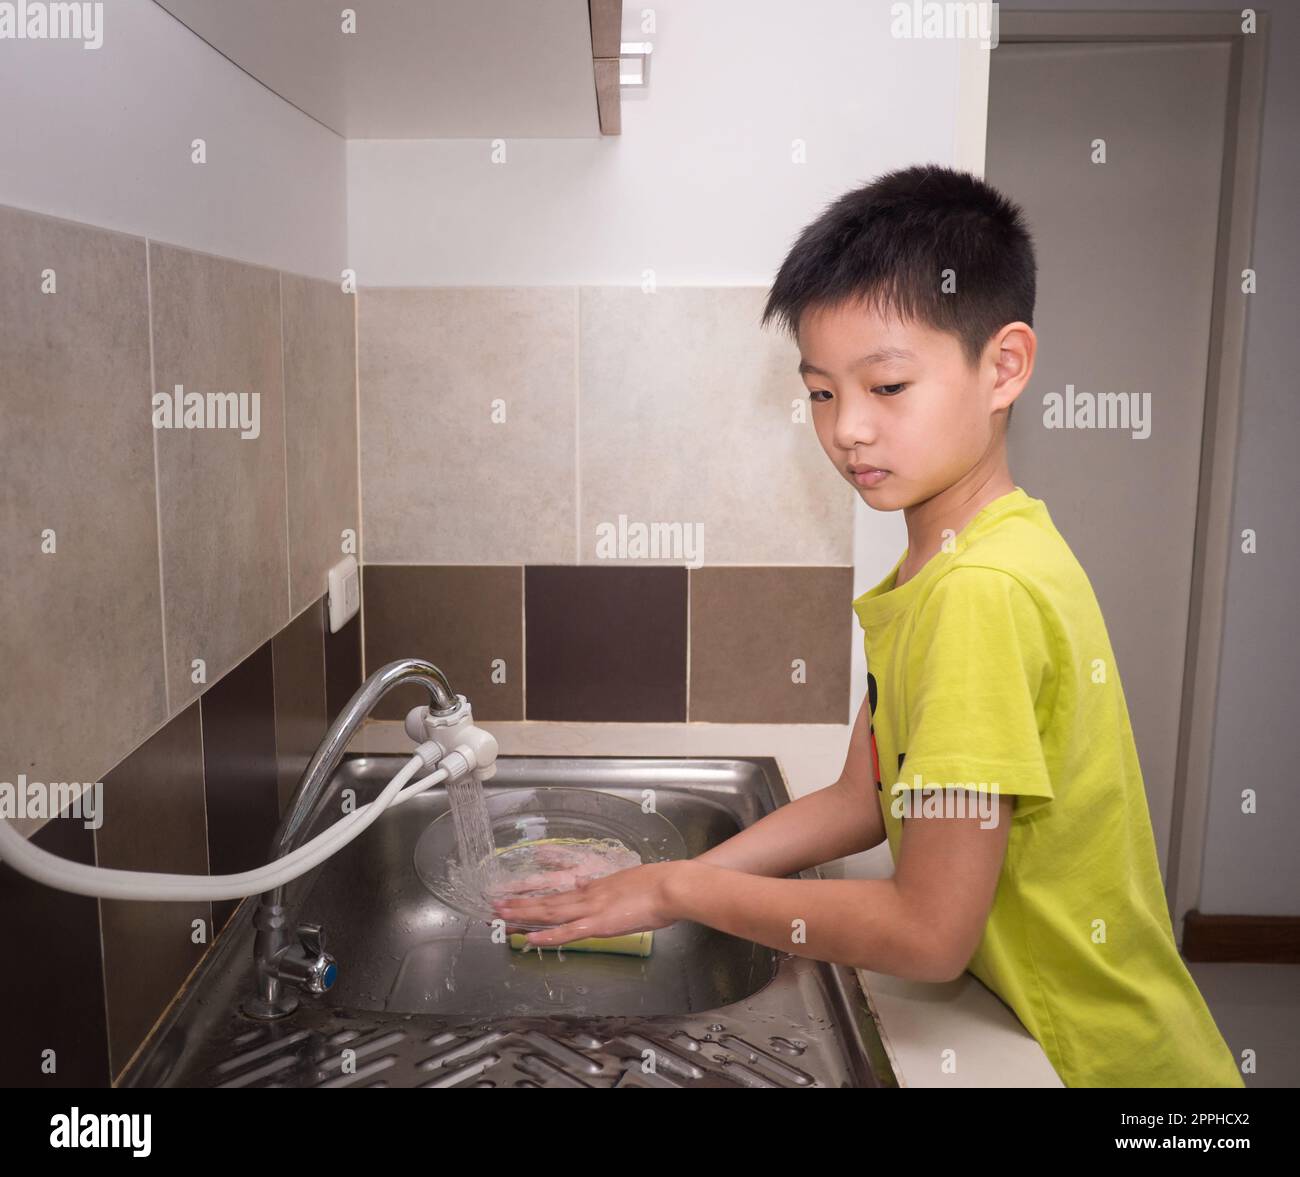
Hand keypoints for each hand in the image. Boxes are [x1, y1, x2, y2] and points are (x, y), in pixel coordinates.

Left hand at [490, 861, 685, 946]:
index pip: (560, 896)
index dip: (538, 899)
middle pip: (548, 903)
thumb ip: (604, 887)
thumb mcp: (626, 882)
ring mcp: (592, 909)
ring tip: (501, 916)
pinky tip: (530, 937)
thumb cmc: (657, 885)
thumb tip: (584, 885)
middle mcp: (588, 896)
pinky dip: (548, 935)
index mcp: (596, 888)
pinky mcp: (600, 923)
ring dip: (525, 915)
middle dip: (521, 906)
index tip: (520, 900)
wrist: (670, 886)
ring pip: (551, 913)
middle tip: (496, 906)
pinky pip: (568, 931)